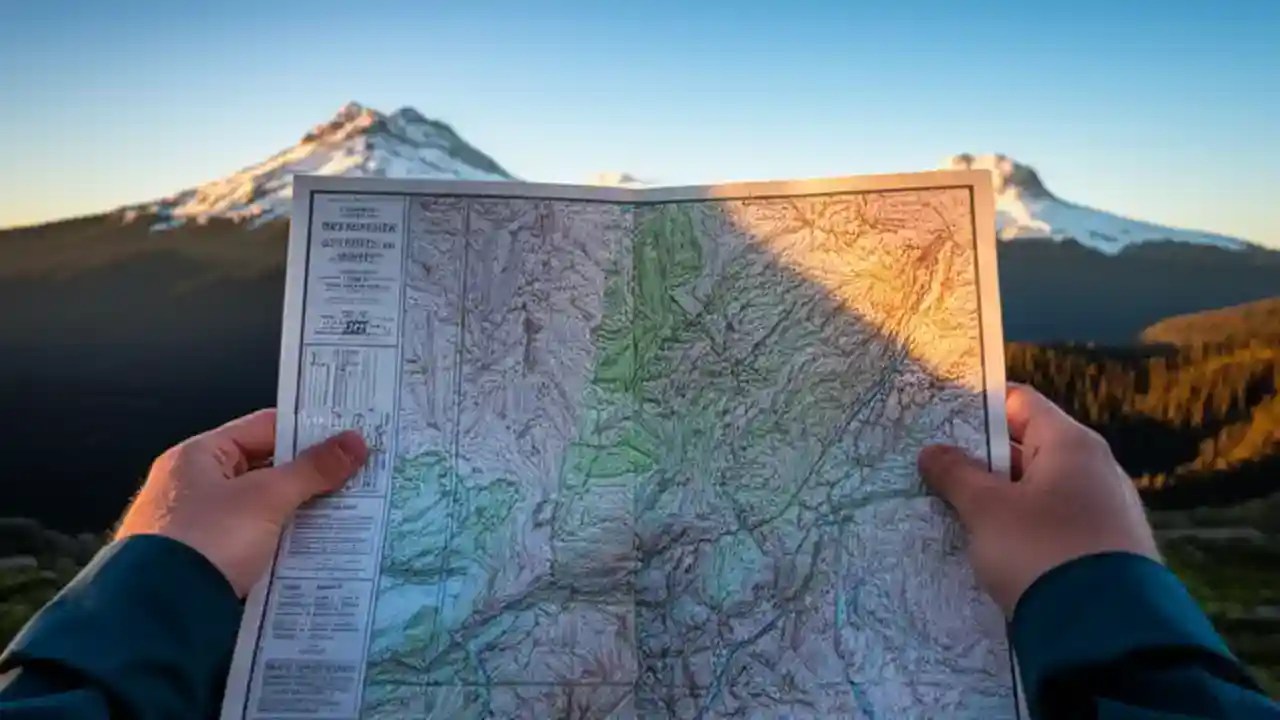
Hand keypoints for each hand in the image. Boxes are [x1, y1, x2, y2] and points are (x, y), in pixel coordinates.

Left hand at [115, 409, 367, 596]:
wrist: (162, 615)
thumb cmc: (206, 541)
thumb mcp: (266, 498)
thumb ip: (312, 469)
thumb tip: (355, 442)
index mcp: (198, 455)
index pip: (265, 427)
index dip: (309, 432)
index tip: (350, 440)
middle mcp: (194, 486)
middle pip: (266, 470)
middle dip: (311, 477)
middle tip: (359, 478)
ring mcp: (200, 527)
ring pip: (264, 510)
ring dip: (301, 513)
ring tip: (349, 514)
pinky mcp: (208, 563)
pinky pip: (256, 543)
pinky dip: (285, 544)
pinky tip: (320, 550)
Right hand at [918, 383, 1157, 614]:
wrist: (1104, 632)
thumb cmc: (1040, 550)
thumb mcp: (986, 510)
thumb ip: (956, 475)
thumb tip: (932, 451)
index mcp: (1071, 445)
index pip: (1021, 402)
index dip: (978, 407)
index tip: (939, 418)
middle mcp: (1096, 468)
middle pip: (1029, 446)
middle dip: (982, 457)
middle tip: (936, 467)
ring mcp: (1105, 510)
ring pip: (1040, 488)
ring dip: (1001, 495)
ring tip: (956, 508)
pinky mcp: (1106, 549)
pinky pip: (1055, 522)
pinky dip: (1024, 526)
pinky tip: (995, 545)